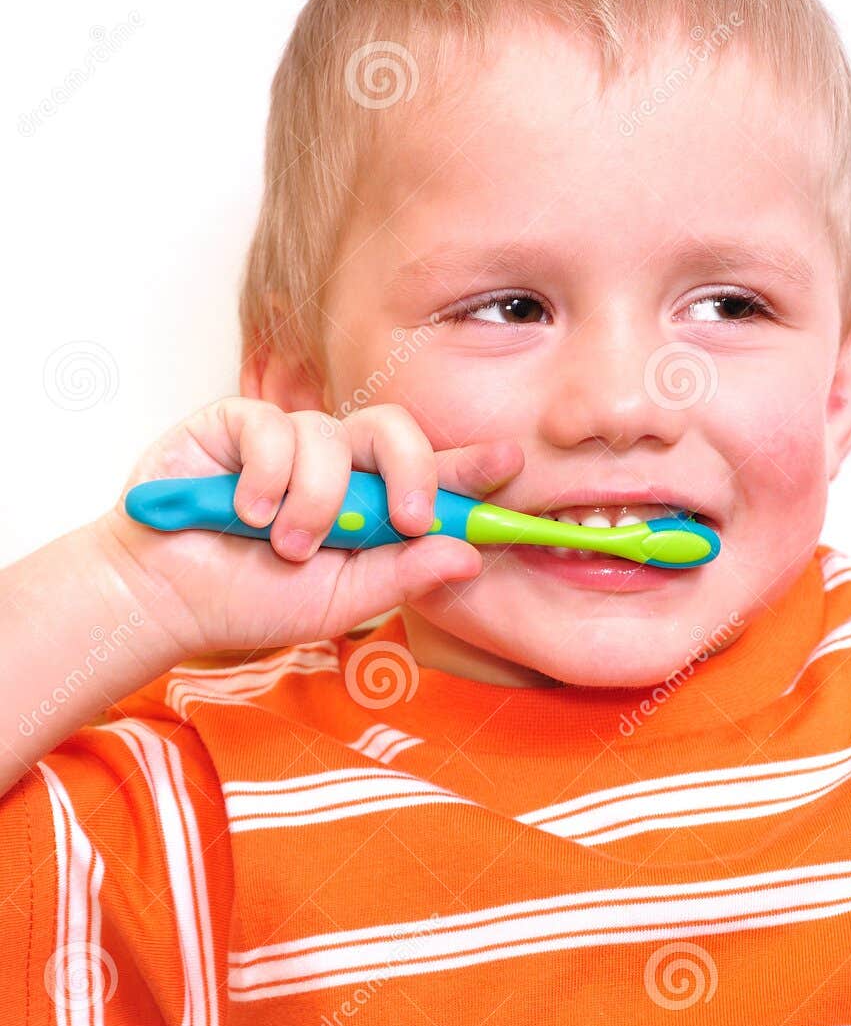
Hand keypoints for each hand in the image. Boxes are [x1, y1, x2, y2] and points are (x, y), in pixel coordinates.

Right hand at [97, 397, 524, 658]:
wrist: (164, 600)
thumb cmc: (249, 600)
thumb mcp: (339, 602)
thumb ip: (401, 576)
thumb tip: (470, 554)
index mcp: (366, 503)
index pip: (429, 474)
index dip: (470, 467)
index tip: (510, 464)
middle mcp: (333, 463)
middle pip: (394, 430)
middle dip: (413, 469)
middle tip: (407, 517)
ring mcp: (285, 439)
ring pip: (331, 437)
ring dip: (315, 500)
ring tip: (284, 545)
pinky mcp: (234, 423)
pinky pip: (274, 428)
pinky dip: (268, 476)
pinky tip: (245, 512)